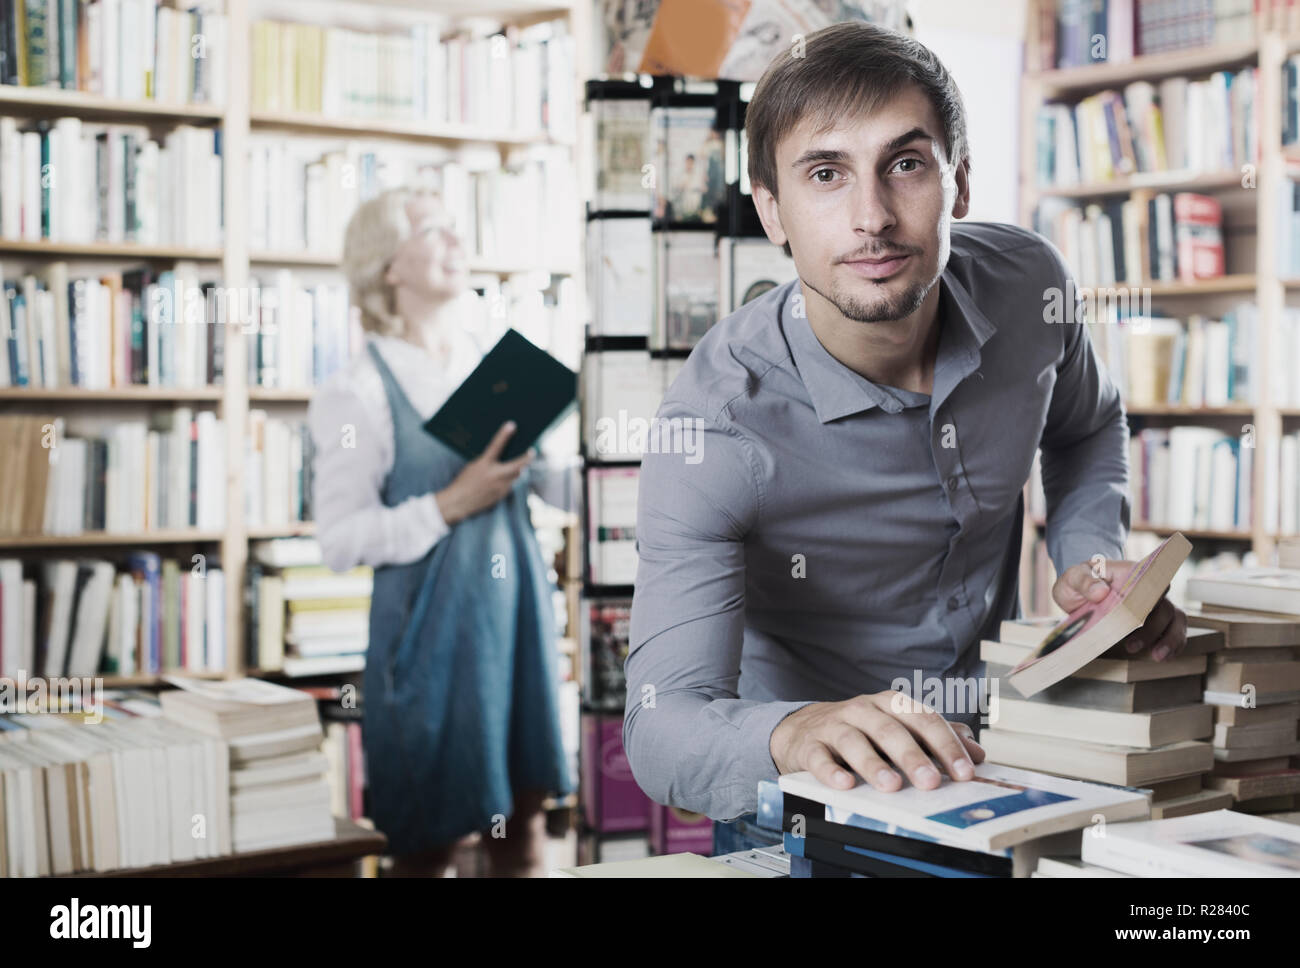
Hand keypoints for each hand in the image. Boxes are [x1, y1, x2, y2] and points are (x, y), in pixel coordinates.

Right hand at [434, 421, 533, 524]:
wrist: (459, 502)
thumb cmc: (463, 482)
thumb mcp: (473, 466)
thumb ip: (487, 460)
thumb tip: (499, 454)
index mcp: (484, 464)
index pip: (496, 446)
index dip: (504, 435)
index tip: (512, 425)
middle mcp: (495, 475)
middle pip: (518, 465)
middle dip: (527, 458)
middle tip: (531, 452)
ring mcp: (500, 486)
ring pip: (516, 475)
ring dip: (517, 469)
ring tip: (519, 464)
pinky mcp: (501, 495)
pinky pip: (510, 485)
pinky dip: (509, 480)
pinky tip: (505, 478)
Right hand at [769, 691, 985, 792]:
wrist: (804, 729)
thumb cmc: (862, 732)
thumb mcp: (900, 729)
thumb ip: (936, 739)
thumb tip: (977, 754)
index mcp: (891, 705)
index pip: (924, 720)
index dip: (946, 745)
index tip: (964, 772)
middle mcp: (863, 710)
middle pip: (891, 729)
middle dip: (913, 756)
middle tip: (931, 781)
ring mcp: (834, 725)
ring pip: (854, 740)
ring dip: (874, 764)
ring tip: (891, 785)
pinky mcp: (809, 745)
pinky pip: (819, 757)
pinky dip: (830, 771)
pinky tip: (844, 784)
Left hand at [1052, 558, 1186, 660]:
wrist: (1078, 594)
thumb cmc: (1079, 582)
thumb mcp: (1072, 578)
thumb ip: (1084, 582)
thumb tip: (1101, 591)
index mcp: (1130, 573)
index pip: (1153, 579)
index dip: (1156, 593)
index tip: (1150, 607)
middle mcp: (1148, 588)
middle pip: (1163, 606)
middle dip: (1152, 628)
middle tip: (1131, 646)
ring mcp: (1154, 606)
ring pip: (1174, 619)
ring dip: (1169, 639)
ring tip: (1157, 656)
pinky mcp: (1154, 622)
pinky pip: (1173, 631)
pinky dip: (1173, 645)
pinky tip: (1163, 656)